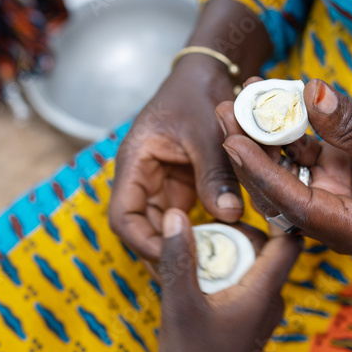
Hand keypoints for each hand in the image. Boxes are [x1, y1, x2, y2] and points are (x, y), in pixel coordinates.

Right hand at [108, 57, 243, 260]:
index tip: (173, 257)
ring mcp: (163, 184)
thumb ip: (215, 173)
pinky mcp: (183, 186)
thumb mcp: (206, 132)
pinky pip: (187, 217)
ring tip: (210, 270)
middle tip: (196, 277)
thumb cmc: (197, 93)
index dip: (143, 242)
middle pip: (141, 228)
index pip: (122, 216)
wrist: (208, 73)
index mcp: (134, 163)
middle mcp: (143, 178)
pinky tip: (223, 247)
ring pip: (165, 226)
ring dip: (184, 246)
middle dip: (164, 252)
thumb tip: (229, 216)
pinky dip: (202, 231)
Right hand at [155, 208, 300, 351]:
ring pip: (253, 268)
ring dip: (228, 253)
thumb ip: (179, 258)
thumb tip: (177, 212)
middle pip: (267, 249)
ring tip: (195, 244)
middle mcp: (272, 301)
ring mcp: (261, 315)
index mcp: (265, 291)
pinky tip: (195, 276)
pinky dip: (225, 274)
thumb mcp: (179, 305)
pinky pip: (244, 286)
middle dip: (237, 231)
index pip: (289, 240)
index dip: (273, 213)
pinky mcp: (247, 326)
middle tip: (204, 218)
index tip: (244, 195)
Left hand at [216, 79, 351, 259]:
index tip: (233, 142)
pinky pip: (304, 159)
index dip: (264, 174)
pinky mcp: (337, 182)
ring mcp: (336, 203)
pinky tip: (267, 98)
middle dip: (251, 153)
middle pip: (283, 193)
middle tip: (224, 112)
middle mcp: (341, 225)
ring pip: (287, 174)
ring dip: (263, 139)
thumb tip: (311, 92)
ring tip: (237, 99)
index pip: (300, 206)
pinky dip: (287, 132)